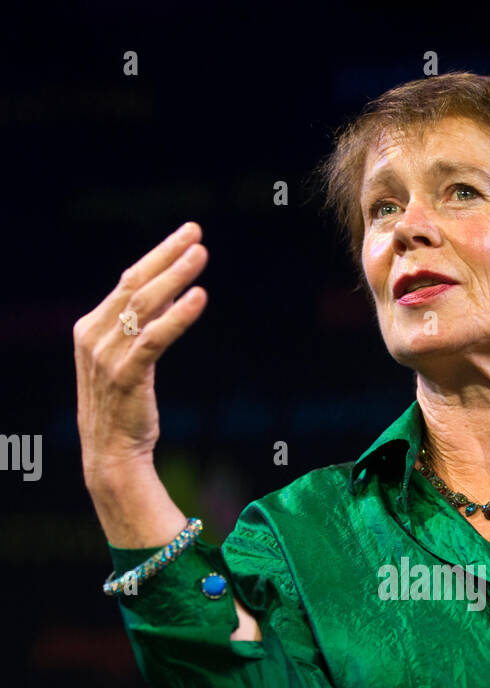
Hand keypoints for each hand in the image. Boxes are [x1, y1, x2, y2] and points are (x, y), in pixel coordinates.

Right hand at [74, 222, 208, 481]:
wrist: (111, 455)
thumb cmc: (125, 407)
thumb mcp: (128, 359)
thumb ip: (142, 327)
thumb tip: (173, 293)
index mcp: (90, 327)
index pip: (127, 281)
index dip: (158, 255)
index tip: (187, 235)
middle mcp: (93, 336)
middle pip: (134, 284)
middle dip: (167, 255)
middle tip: (197, 233)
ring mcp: (106, 356)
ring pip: (144, 305)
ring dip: (175, 277)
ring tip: (201, 255)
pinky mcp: (125, 376)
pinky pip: (155, 339)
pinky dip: (177, 316)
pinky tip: (199, 298)